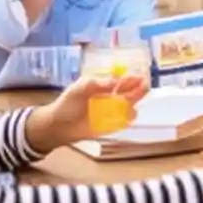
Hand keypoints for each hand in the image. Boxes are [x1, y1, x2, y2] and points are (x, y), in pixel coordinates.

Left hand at [25, 71, 149, 152]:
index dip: (130, 77)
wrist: (57, 126)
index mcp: (103, 85)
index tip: (138, 76)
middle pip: (129, 91)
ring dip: (136, 101)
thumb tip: (114, 81)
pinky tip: (130, 115)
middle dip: (138, 88)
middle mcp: (110, 97)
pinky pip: (124, 121)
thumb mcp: (79, 88)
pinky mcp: (111, 125)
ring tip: (138, 99)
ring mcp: (112, 111)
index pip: (121, 79)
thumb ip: (97, 84)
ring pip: (129, 105)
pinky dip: (129, 118)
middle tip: (144, 85)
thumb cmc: (67, 104)